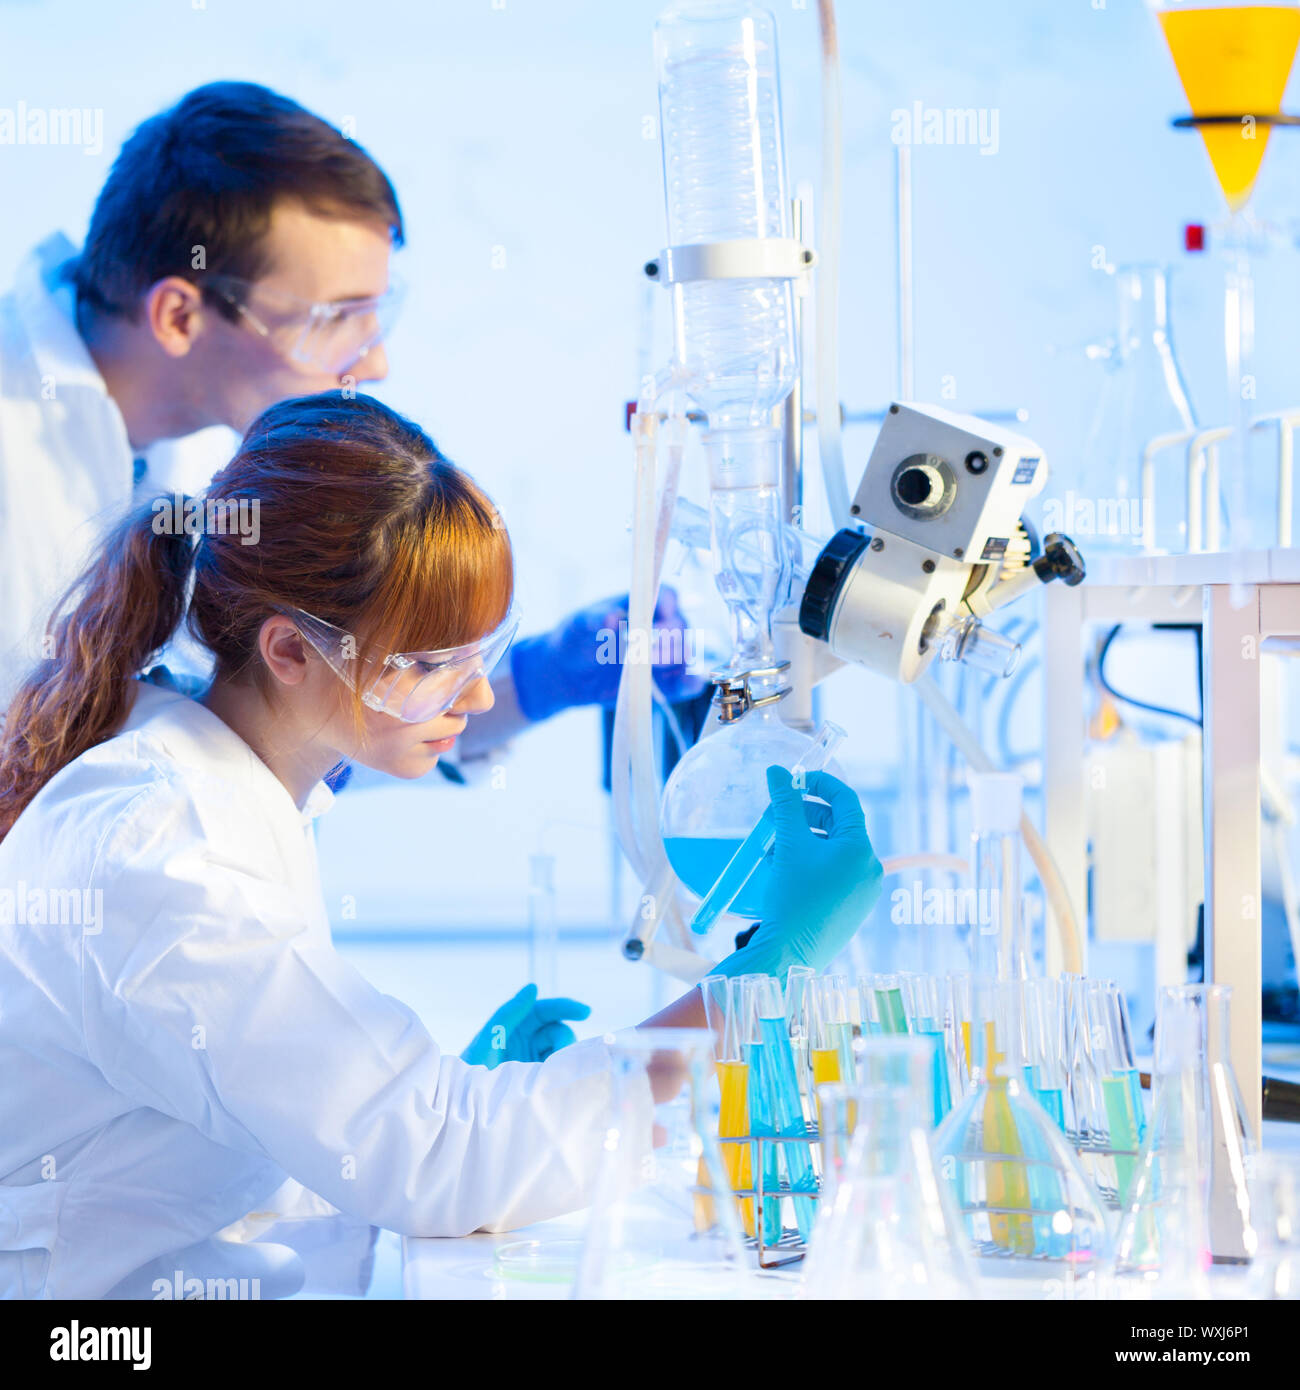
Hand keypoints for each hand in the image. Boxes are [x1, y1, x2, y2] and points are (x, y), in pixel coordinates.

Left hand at [461, 985, 591, 1067]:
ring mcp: (533, 1060)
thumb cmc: (468, 1072)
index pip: (544, 1010)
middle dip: (562, 1039)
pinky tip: (552, 1080)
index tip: (585, 1012)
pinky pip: (558, 1070)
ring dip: (562, 1057)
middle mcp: (525, 1041)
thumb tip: (533, 987)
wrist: (464, 1109)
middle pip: (557, 1030)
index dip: (565, 1007)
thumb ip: (508, 1014)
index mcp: (513, 1026)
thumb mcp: (487, 1040)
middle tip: (557, 1056)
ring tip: (547, 1073)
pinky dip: (561, 1072)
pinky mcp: (538, 1080)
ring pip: (561, 1050)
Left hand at [508, 587, 705, 722]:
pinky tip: (687, 684)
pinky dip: (689, 683)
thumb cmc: (576, 639)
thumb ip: (596, 619)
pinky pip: (684, 682)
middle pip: (679, 626)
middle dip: (668, 638)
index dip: (668, 603)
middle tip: (647, 653)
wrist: (569, 673)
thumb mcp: (579, 625)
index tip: (660, 615)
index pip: (665, 595)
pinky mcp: (664, 681)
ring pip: (684, 653)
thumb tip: (613, 618)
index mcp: (641, 604)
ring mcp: (663, 655)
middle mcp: (659, 627)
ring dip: (676, 660)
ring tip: (654, 667)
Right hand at [714, 767, 881, 978]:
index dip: (819, 784)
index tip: (793, 780)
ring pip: (833, 851)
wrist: (791, 954)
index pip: (846, 800)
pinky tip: (782, 871)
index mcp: (860, 849)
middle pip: (839, 826)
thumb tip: (777, 771)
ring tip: (772, 848)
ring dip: (803, 841)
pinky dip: (810, 864)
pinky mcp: (852, 909)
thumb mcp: (787, 844)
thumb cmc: (792, 896)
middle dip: (805, 816)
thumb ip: (784, 802)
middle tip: (776, 816)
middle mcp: (869, 868)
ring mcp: (863, 892)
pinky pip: (833, 874)